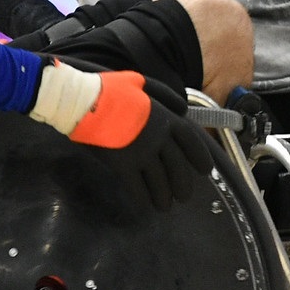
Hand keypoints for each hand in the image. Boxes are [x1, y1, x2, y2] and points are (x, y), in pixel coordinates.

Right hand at [32, 61, 214, 212]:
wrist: (84, 102)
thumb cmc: (110, 90)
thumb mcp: (142, 83)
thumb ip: (164, 95)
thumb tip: (182, 108)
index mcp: (165, 118)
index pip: (191, 140)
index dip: (200, 157)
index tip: (205, 170)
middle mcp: (158, 138)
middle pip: (178, 166)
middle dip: (183, 184)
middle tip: (185, 197)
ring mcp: (141, 154)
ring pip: (160, 181)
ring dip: (164, 196)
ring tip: (166, 206)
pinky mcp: (123, 166)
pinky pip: (137, 188)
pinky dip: (143, 199)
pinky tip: (146, 206)